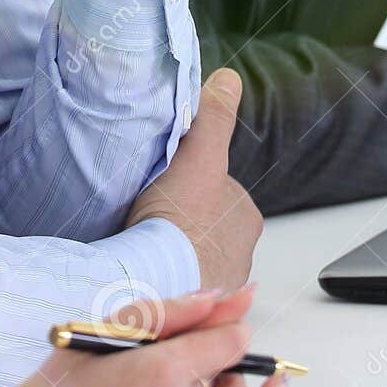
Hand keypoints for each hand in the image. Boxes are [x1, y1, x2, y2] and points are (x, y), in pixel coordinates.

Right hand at [127, 66, 261, 291]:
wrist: (157, 281)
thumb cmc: (179, 220)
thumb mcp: (197, 157)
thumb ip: (213, 118)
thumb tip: (230, 80)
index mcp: (246, 216)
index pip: (219, 188)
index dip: (189, 179)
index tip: (163, 180)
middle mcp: (241, 253)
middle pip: (206, 222)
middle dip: (182, 216)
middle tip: (147, 208)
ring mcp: (217, 282)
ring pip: (191, 252)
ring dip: (172, 246)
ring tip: (140, 236)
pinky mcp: (194, 306)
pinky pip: (177, 278)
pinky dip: (163, 270)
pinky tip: (142, 262)